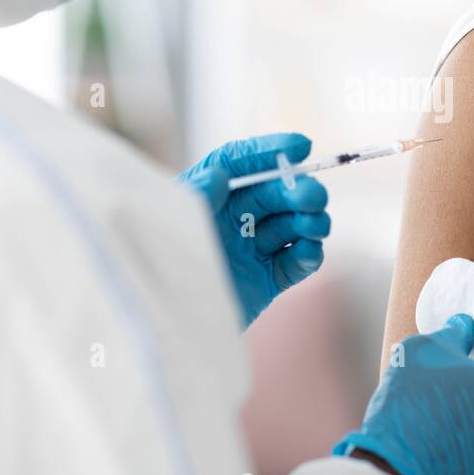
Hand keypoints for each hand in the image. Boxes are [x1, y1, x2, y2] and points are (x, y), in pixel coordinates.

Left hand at [179, 133, 329, 327]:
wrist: (165, 328)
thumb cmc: (159, 266)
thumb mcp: (171, 224)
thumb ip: (195, 196)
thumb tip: (220, 173)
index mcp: (205, 198)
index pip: (239, 163)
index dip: (269, 151)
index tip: (301, 145)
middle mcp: (229, 220)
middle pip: (273, 193)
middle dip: (298, 189)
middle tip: (313, 196)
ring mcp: (248, 251)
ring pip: (291, 224)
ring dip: (310, 220)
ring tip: (314, 225)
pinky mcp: (264, 282)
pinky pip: (294, 262)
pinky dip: (308, 255)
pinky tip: (308, 251)